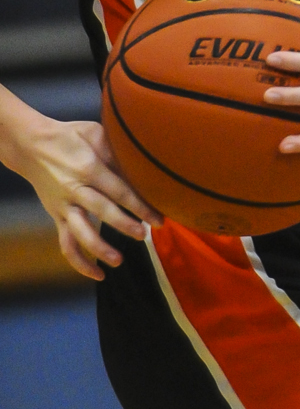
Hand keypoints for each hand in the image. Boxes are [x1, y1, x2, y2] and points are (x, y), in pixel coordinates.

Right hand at [14, 115, 159, 281]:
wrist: (31, 146)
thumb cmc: (71, 136)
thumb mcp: (95, 133)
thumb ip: (116, 152)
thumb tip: (143, 168)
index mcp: (88, 168)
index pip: (118, 191)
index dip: (140, 206)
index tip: (158, 219)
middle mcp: (75, 190)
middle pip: (102, 211)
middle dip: (125, 225)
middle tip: (145, 235)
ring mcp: (64, 206)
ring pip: (79, 232)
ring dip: (99, 248)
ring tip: (118, 260)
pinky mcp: (58, 217)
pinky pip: (66, 243)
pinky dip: (79, 261)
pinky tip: (97, 274)